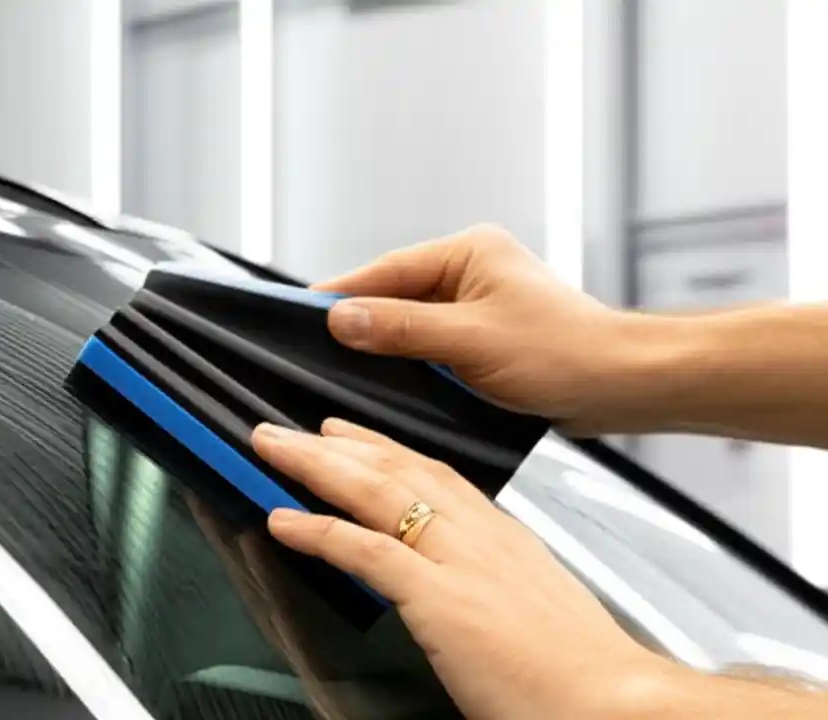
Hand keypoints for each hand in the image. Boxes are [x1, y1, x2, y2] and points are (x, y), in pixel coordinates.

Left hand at [252, 418, 676, 719]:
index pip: (434, 473)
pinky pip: (365, 550)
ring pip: (375, 492)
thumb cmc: (580, 672)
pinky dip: (319, 530)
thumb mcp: (533, 606)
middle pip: (397, 468)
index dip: (382, 449)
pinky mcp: (441, 599)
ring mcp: (460, 562)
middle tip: (288, 428)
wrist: (618, 705)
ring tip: (270, 449)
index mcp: (503, 537)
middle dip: (336, 443)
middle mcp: (480, 536)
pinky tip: (282, 521)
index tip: (347, 435)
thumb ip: (494, 582)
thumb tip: (466, 585)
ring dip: (315, 466)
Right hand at [314, 225, 657, 434]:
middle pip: (392, 296)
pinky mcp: (483, 340)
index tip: (298, 315)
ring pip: (408, 325)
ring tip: (342, 372)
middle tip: (311, 351)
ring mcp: (476, 307)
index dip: (340, 294)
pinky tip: (388, 387)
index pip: (385, 271)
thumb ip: (401, 328)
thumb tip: (340, 319)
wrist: (622, 386)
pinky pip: (429, 348)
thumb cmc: (563, 353)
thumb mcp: (471, 340)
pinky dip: (409, 365)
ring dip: (385, 348)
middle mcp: (470, 272)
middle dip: (358, 324)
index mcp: (469, 252)